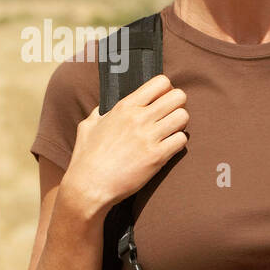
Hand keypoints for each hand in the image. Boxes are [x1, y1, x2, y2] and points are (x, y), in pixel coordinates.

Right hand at [63, 74, 188, 214]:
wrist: (88, 187)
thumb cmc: (86, 158)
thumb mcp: (87, 126)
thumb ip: (100, 112)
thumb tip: (106, 108)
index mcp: (124, 106)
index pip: (160, 82)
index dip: (166, 89)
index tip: (161, 100)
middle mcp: (139, 118)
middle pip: (178, 96)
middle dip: (177, 104)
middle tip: (170, 115)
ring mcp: (149, 137)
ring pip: (183, 116)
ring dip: (179, 123)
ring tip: (170, 131)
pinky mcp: (157, 157)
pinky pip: (181, 140)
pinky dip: (178, 143)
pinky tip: (168, 147)